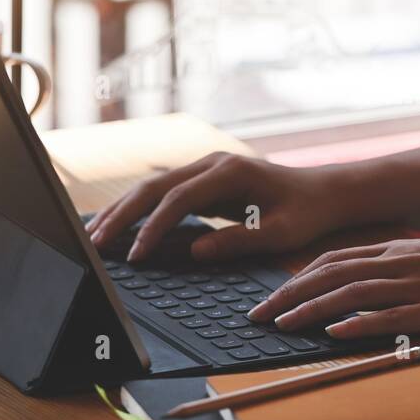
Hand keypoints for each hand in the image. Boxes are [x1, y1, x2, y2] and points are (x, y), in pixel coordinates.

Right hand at [86, 152, 357, 261]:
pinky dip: (137, 209)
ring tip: (96, 237)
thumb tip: (196, 251)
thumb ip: (241, 241)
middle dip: (123, 215)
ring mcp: (205, 168)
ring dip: (123, 210)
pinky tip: (117, 226)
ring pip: (152, 187)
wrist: (323, 191)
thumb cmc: (306, 213)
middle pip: (155, 187)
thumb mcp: (281, 233)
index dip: (153, 227)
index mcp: (231, 173)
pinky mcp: (202, 180)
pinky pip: (162, 193)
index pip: (179, 200)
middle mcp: (212, 164)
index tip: (136, 255)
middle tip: (96, 245)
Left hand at [247, 233, 419, 339]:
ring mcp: (417, 286)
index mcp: (395, 250)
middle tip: (259, 315)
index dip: (297, 278)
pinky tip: (335, 332)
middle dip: (290, 295)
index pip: (333, 260)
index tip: (270, 296)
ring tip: (283, 324)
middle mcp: (399, 263)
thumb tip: (357, 284)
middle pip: (332, 275)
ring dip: (313, 309)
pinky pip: (391, 317)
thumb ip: (392, 268)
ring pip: (353, 295)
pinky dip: (359, 324)